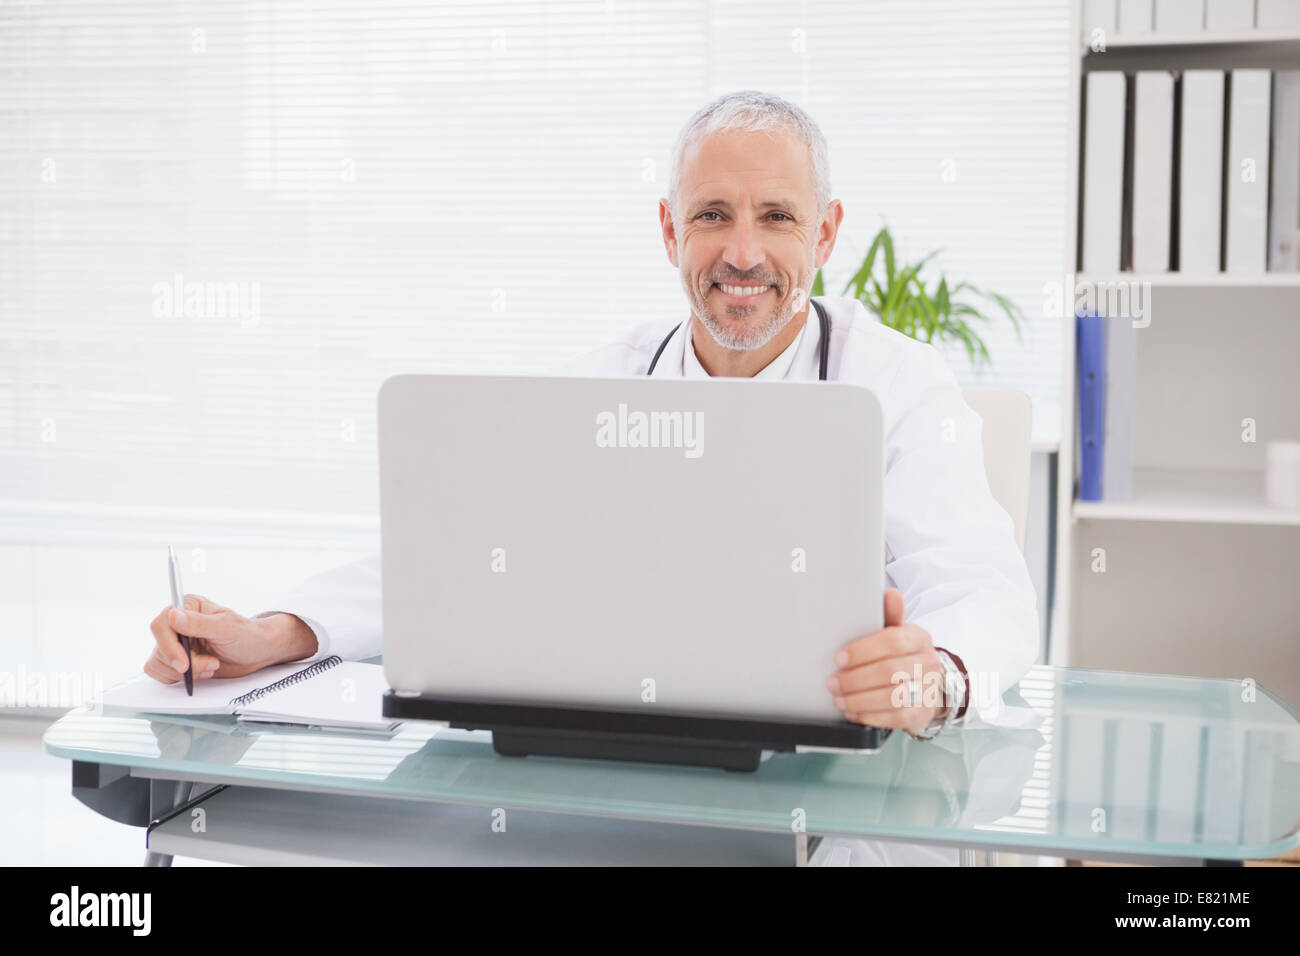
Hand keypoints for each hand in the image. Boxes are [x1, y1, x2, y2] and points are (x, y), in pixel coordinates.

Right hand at [143, 594, 317, 684]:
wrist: (257, 652)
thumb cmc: (247, 635)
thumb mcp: (226, 628)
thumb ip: (199, 623)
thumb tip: (173, 615)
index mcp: (187, 607)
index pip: (161, 625)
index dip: (168, 646)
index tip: (183, 662)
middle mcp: (178, 624)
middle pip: (160, 648)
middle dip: (186, 663)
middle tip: (211, 664)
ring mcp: (176, 644)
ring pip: (160, 664)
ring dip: (188, 672)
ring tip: (212, 665)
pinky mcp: (177, 660)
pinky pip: (163, 674)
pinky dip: (182, 678)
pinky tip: (204, 671)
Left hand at [826, 588, 947, 735]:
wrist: (929, 685)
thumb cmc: (904, 655)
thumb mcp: (897, 633)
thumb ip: (890, 616)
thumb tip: (890, 593)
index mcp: (919, 638)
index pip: (892, 641)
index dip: (863, 650)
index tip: (839, 658)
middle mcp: (928, 664)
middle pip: (889, 671)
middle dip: (855, 679)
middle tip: (832, 682)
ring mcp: (928, 691)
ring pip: (891, 697)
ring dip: (859, 700)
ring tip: (839, 699)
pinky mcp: (921, 713)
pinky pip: (894, 718)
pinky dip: (869, 716)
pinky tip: (853, 712)